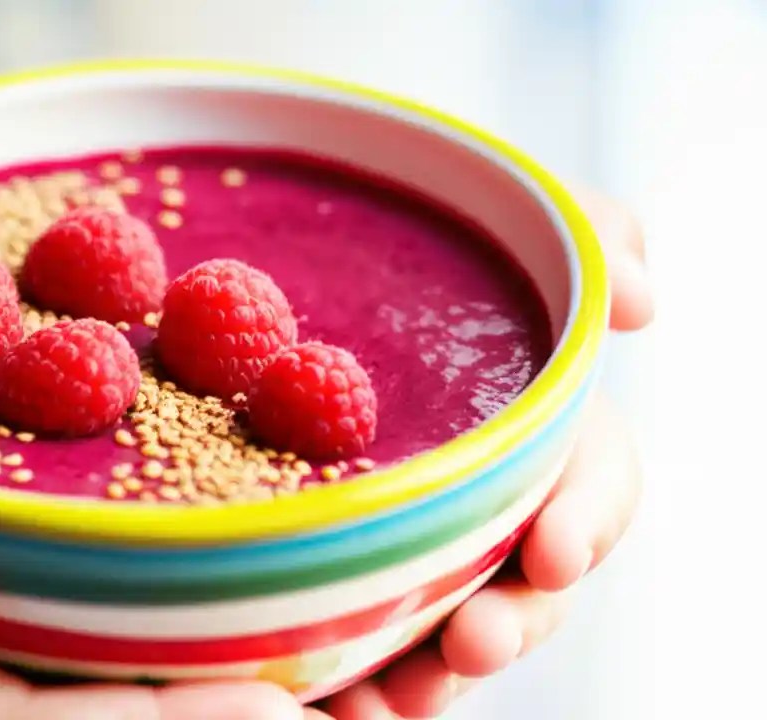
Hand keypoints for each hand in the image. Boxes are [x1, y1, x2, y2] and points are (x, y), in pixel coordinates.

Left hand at [317, 190, 654, 718]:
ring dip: (427, 679)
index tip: (555, 552)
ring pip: (443, 638)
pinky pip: (357, 641)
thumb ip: (593, 241)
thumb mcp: (516, 227)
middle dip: (511, 626)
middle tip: (474, 646)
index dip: (588, 525)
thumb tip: (643, 301)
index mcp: (548, 441)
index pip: (595, 494)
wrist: (318, 283)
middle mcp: (495, 510)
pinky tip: (320, 690)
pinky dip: (347, 674)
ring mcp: (426, 551)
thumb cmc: (431, 262)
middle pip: (524, 594)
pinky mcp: (351, 573)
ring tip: (386, 701)